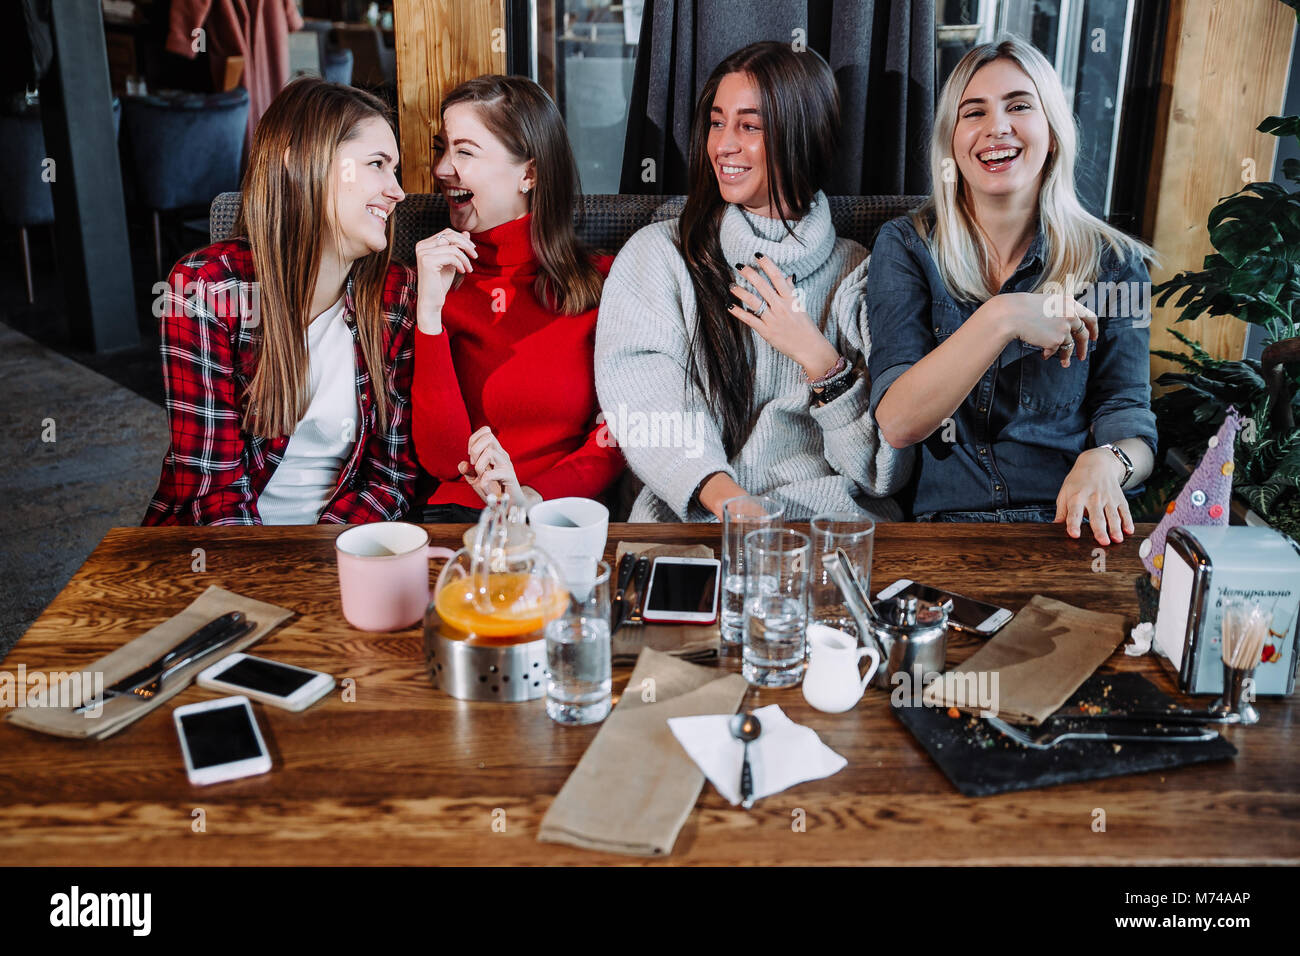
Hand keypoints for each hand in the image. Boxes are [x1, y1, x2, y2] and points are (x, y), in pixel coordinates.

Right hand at [414, 228, 476, 334]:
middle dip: (466, 245)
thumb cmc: (440, 282)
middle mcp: (421, 247)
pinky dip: (461, 264)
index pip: (446, 232)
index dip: (462, 238)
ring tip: (469, 269)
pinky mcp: (428, 262)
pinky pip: (452, 257)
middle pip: (449, 236)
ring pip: (453, 248)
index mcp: (424, 244)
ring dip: (465, 258)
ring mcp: (423, 253)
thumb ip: (457, 247)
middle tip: (475, 256)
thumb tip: (467, 232)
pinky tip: (462, 272)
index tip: (472, 249)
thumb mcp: (451, 262)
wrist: (432, 301)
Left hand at [457, 426, 537, 508]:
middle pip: (488, 436)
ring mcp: (506, 464)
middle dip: (475, 450)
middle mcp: (502, 455)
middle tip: (475, 465)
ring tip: (481, 477)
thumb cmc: (495, 490)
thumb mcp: (477, 479)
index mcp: (495, 452)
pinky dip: (483, 482)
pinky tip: (485, 488)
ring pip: (489, 452)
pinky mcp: (509, 476)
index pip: (485, 432)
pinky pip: (491, 473)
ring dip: (479, 466)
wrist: (511, 504)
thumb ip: (469, 471)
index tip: (472, 457)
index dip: (474, 441)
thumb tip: (461, 464)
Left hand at [728, 254, 839, 379]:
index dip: (767, 264)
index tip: (758, 255)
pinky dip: (739, 312)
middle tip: (739, 265)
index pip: (777, 277)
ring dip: (740, 291)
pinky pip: (750, 319)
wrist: (810, 348)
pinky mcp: (766, 331)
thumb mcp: (800, 306)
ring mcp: (773, 319)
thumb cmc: (805, 326)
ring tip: (731, 285)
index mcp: (790, 298)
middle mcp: (781, 307)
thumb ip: (791, 291)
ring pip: (753, 301)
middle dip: (749, 274)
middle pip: (762, 286)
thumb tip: (788, 276)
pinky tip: (730, 306)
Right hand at [995, 292, 1097, 367]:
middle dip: (1084, 347)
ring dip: (1067, 356)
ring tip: (1064, 364)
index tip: (1093, 337)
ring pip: (1070, 345)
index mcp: (1069, 303)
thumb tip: (1068, 325)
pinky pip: (1056, 350)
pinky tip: (1045, 355)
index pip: (1089, 316)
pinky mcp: (1057, 340)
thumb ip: (1061, 311)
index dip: (1093, 328)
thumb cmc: (1024, 308)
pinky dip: (1051, 353)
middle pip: (1084, 334)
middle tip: (1082, 356)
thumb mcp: (1048, 303)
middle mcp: (1071, 314)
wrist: (1012, 315)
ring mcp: (1065, 327)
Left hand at [1054, 446, 1133, 545]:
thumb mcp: (1065, 493)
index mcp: (1077, 497)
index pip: (1074, 513)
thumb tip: (1054, 528)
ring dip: (1116, 528)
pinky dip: (1128, 521)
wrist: (1097, 463)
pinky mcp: (1120, 498)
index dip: (1073, 524)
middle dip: (1100, 530)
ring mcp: (1108, 498)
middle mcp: (1093, 498)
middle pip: (1097, 516)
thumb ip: (1062, 512)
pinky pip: (1125, 510)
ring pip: (1112, 515)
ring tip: (1117, 540)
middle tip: (1103, 543)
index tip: (1074, 535)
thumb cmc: (1077, 482)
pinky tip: (1129, 531)